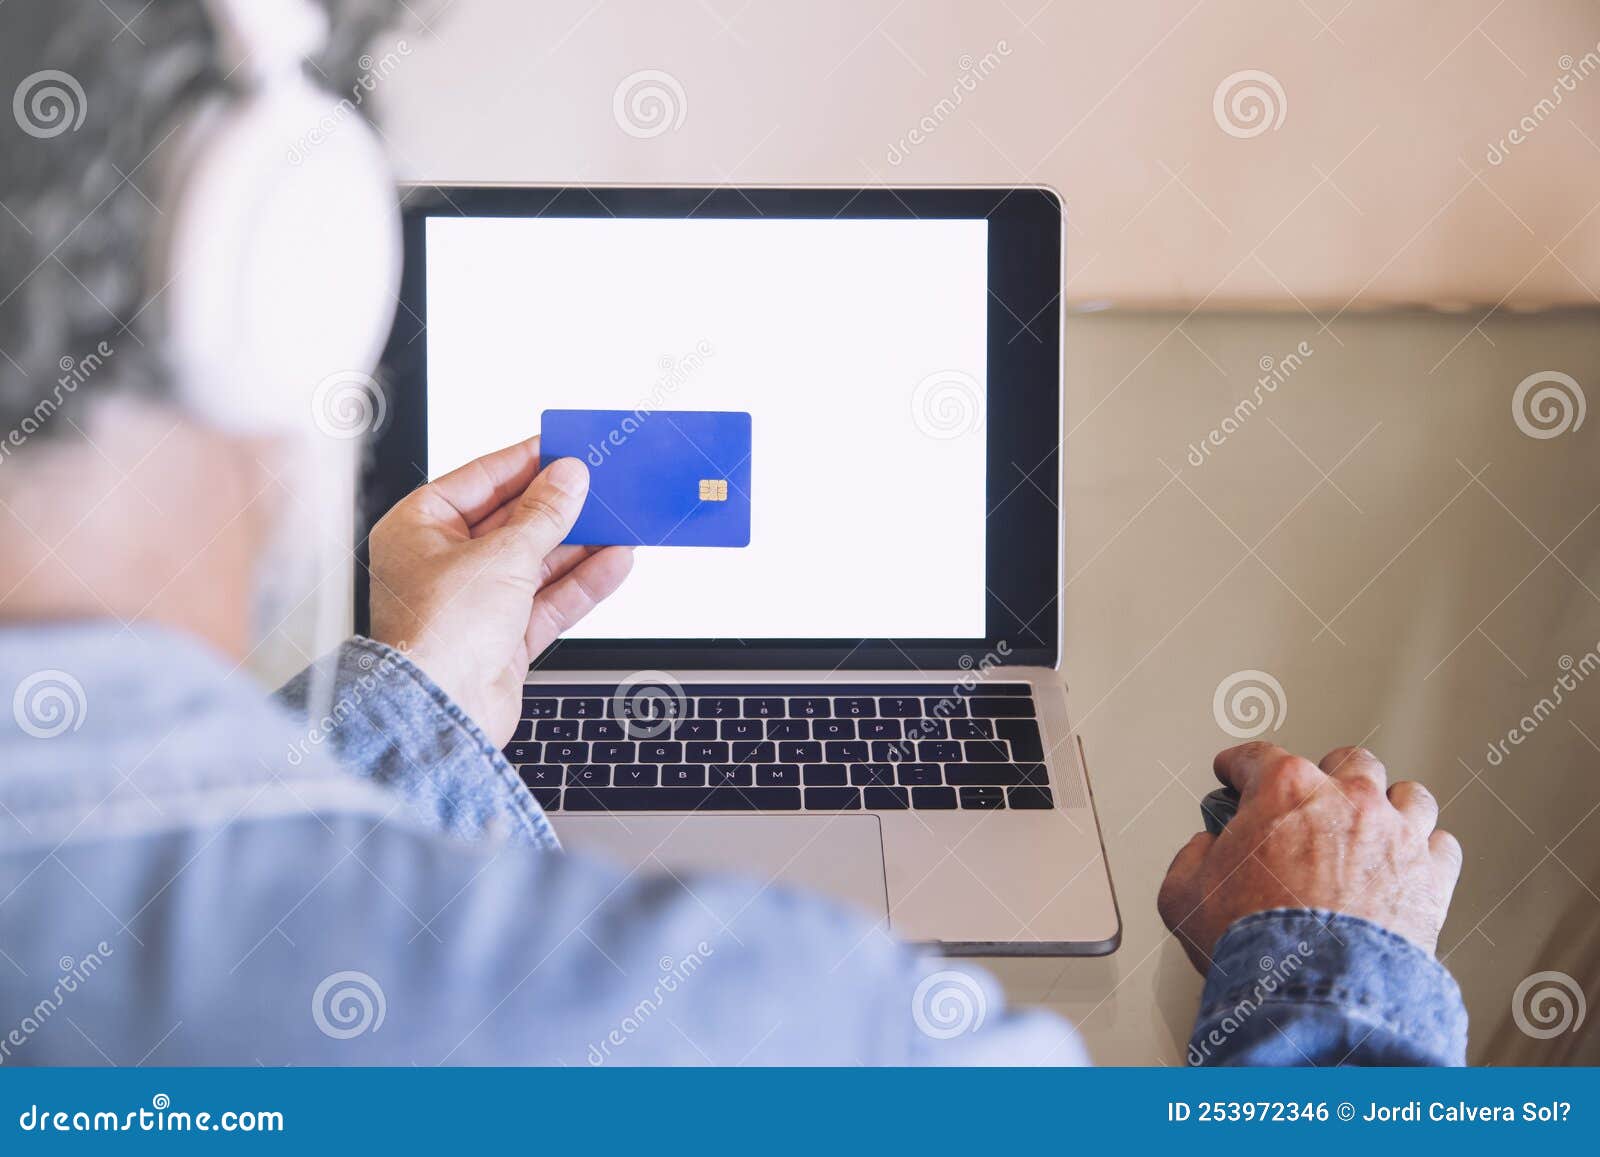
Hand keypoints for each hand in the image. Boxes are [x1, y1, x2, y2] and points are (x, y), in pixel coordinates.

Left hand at [368, 437, 632, 747]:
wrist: (440, 713)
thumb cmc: (436, 633)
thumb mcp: (501, 555)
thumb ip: (543, 515)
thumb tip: (568, 478)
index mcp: (418, 528)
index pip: (481, 480)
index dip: (526, 463)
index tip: (565, 449)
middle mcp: (442, 564)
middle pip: (513, 522)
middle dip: (560, 508)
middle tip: (601, 485)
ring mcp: (474, 603)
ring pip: (537, 563)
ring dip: (579, 545)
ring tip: (620, 521)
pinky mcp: (502, 639)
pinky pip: (548, 601)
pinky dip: (581, 584)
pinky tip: (614, 562)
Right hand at [1157, 743, 1462, 971]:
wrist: (1315, 991)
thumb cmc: (1256, 941)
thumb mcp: (1183, 894)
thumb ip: (1191, 858)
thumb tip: (1201, 851)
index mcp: (1285, 790)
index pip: (1256, 755)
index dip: (1238, 763)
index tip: (1234, 771)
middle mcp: (1346, 800)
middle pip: (1346, 761)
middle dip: (1327, 774)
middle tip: (1312, 796)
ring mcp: (1395, 834)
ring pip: (1406, 794)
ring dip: (1387, 805)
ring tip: (1374, 821)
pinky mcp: (1432, 876)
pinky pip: (1442, 845)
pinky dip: (1426, 851)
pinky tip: (1412, 860)